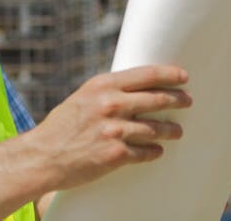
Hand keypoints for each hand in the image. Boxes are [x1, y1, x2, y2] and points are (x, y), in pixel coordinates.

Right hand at [23, 65, 191, 191]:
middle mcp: (111, 104)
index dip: (170, 74)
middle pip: (157, 99)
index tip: (184, 76)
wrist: (42, 156)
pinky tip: (158, 150)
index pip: (146, 75)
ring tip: (177, 131)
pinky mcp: (116, 154)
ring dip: (170, 130)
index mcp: (103, 85)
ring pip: (155, 128)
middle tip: (188, 101)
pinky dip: (154, 151)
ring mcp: (115, 130)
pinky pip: (145, 151)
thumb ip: (108, 92)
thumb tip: (136, 88)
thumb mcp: (83, 98)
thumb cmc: (61, 126)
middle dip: (177, 100)